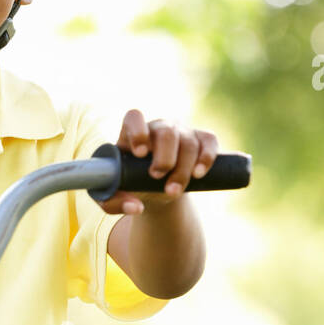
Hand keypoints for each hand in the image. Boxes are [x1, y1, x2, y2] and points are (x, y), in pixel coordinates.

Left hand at [100, 110, 219, 215]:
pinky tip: (199, 174)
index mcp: (132, 132)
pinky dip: (207, 157)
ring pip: (188, 142)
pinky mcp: (201, 139)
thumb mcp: (114, 195)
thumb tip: (135, 207)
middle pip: (166, 132)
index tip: (140, 154)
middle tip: (156, 176)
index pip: (134, 117)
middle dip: (164, 158)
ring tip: (173, 191)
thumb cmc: (131, 187)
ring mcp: (181, 131)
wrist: (155, 190)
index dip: (138, 132)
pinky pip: (209, 141)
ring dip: (182, 170)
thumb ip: (113, 202)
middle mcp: (158, 127)